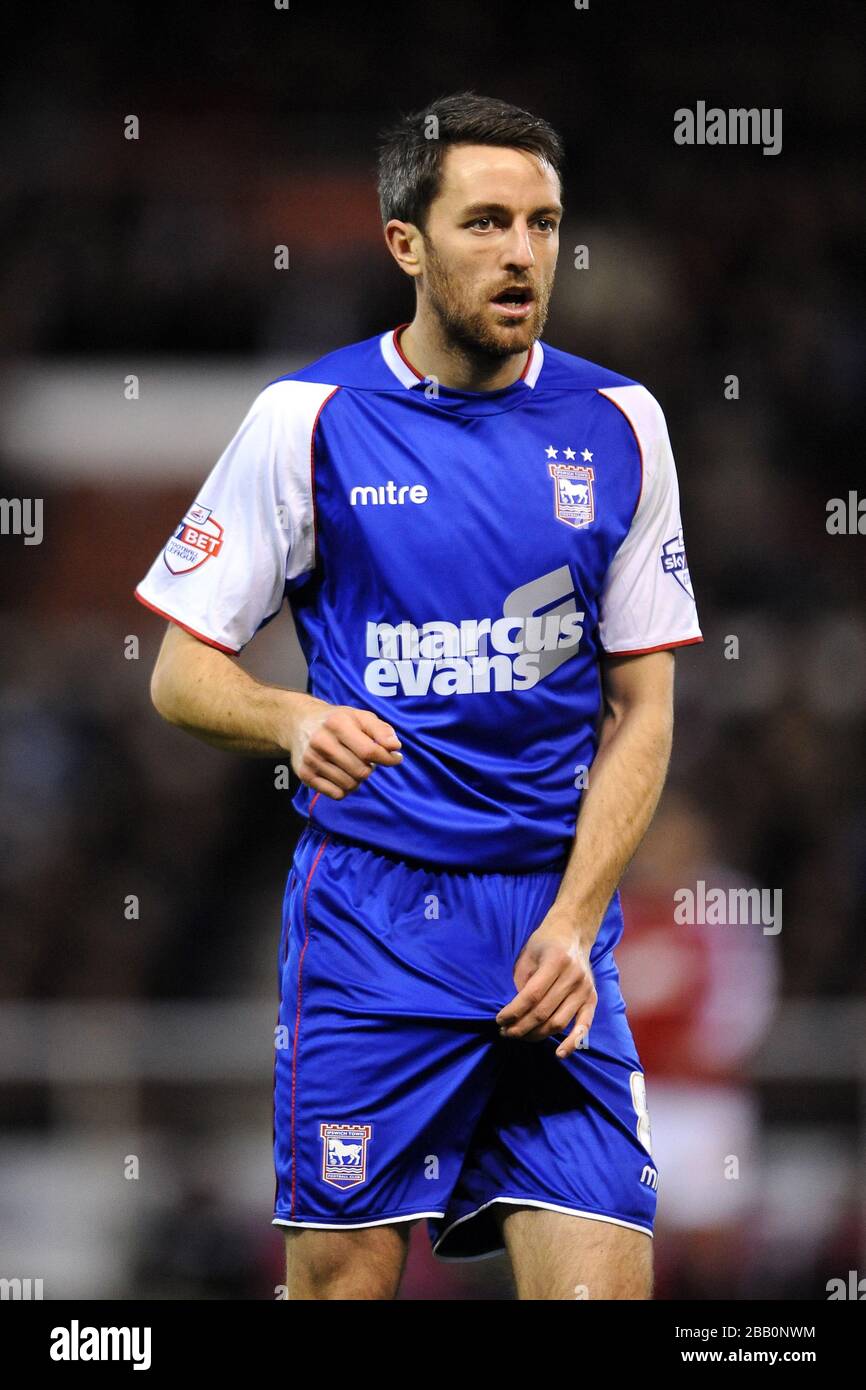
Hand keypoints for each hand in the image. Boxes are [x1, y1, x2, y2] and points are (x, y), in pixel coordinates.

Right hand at [288, 696, 402, 799]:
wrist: (300, 723)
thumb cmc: (337, 721)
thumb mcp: (360, 717)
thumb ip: (381, 730)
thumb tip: (395, 748)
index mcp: (337, 723)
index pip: (369, 751)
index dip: (388, 758)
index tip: (395, 758)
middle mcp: (321, 741)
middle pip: (361, 771)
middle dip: (370, 768)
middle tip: (365, 759)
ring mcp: (311, 760)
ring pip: (350, 785)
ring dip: (358, 779)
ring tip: (352, 766)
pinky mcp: (305, 775)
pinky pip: (336, 794)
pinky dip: (345, 788)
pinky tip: (341, 775)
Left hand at [495, 909, 597, 1058]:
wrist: (573, 933)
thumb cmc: (544, 943)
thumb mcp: (527, 954)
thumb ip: (522, 982)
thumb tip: (514, 1014)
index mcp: (556, 961)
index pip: (531, 995)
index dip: (513, 1012)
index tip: (499, 1021)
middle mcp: (574, 976)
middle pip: (543, 1012)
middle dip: (520, 1027)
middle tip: (505, 1033)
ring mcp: (585, 989)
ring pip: (558, 1023)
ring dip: (536, 1035)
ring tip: (519, 1037)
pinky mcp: (592, 999)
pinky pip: (584, 1026)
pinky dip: (572, 1042)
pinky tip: (559, 1054)